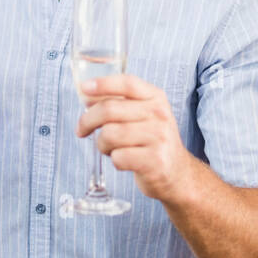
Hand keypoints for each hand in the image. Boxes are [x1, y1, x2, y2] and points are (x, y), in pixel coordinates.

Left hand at [76, 74, 191, 201]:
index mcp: (156, 98)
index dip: (103, 84)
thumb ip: (119, 103)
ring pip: (110, 134)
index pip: (127, 84)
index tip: (84, 88)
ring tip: (110, 148)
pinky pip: (118, 157)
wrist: (177, 173)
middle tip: (81, 130)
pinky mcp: (154, 161)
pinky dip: (114, 160)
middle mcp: (159, 114)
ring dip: (102, 144)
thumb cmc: (152, 141)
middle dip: (87, 120)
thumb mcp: (144, 115)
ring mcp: (159, 138)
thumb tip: (87, 96)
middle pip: (109, 109)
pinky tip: (124, 160)